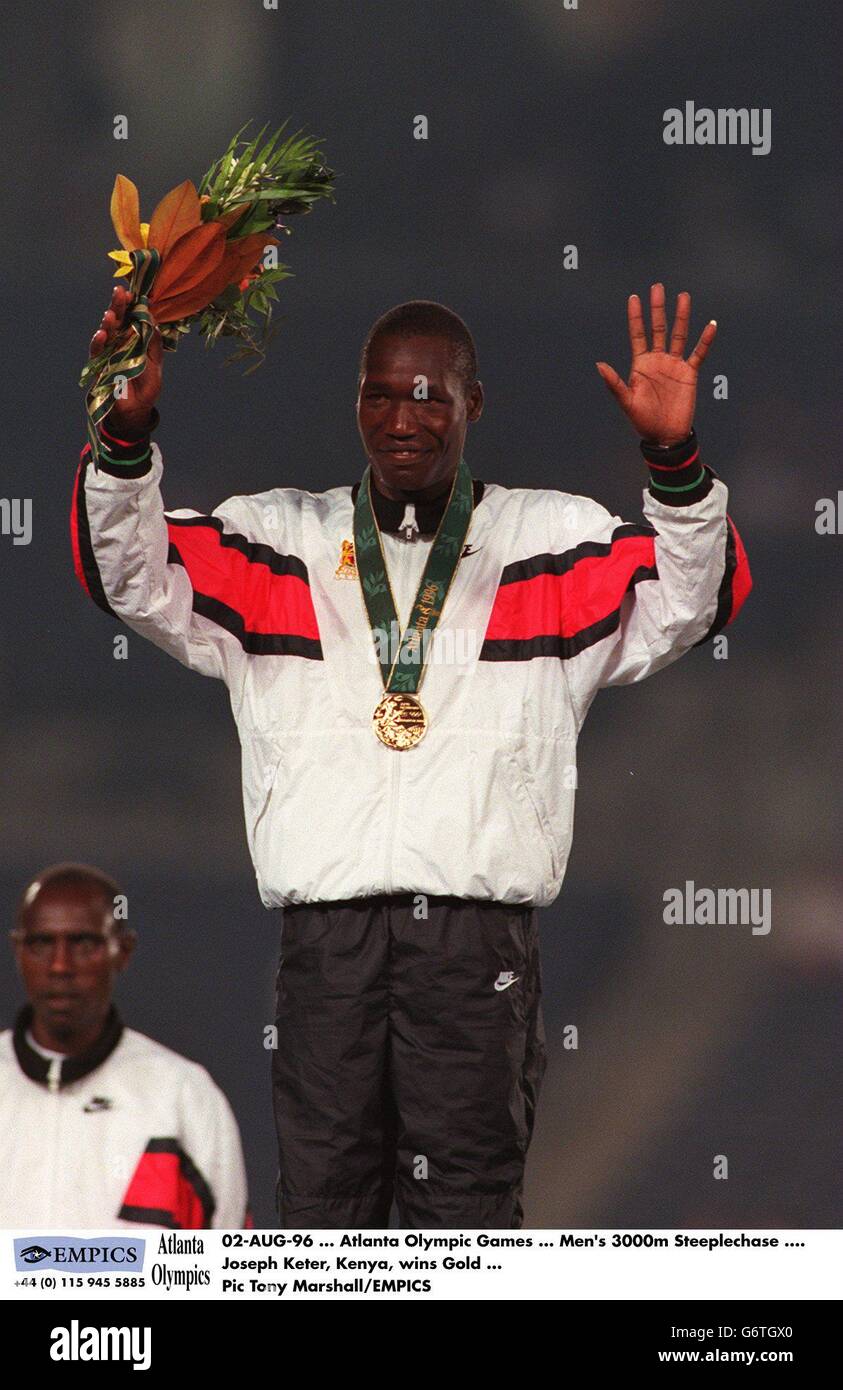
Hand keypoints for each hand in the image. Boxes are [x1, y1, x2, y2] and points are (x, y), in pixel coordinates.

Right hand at [89, 284, 162, 436]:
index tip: (134, 293)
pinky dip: (99, 343)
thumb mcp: (155, 362)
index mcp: (134, 339)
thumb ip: (152, 342)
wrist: (137, 410)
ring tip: (110, 314)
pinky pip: (97, 352)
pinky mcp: (99, 366)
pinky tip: (101, 334)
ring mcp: (108, 352)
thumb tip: (151, 319)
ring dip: (108, 323)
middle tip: (119, 292)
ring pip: (106, 333)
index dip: (132, 306)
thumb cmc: (146, 385)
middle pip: (117, 320)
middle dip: (118, 306)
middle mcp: (119, 342)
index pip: (131, 318)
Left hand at [595, 284, 715, 445]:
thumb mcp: (627, 401)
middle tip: (657, 287)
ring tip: (683, 296)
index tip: (634, 297)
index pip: (637, 334)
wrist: (665, 436)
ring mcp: (674, 364)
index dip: (635, 316)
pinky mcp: (689, 373)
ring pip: (679, 334)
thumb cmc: (643, 420)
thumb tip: (599, 365)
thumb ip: (615, 383)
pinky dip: (705, 340)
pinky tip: (711, 325)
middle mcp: (658, 360)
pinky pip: (698, 353)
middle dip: (657, 308)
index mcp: (641, 364)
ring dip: (681, 316)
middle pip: (658, 328)